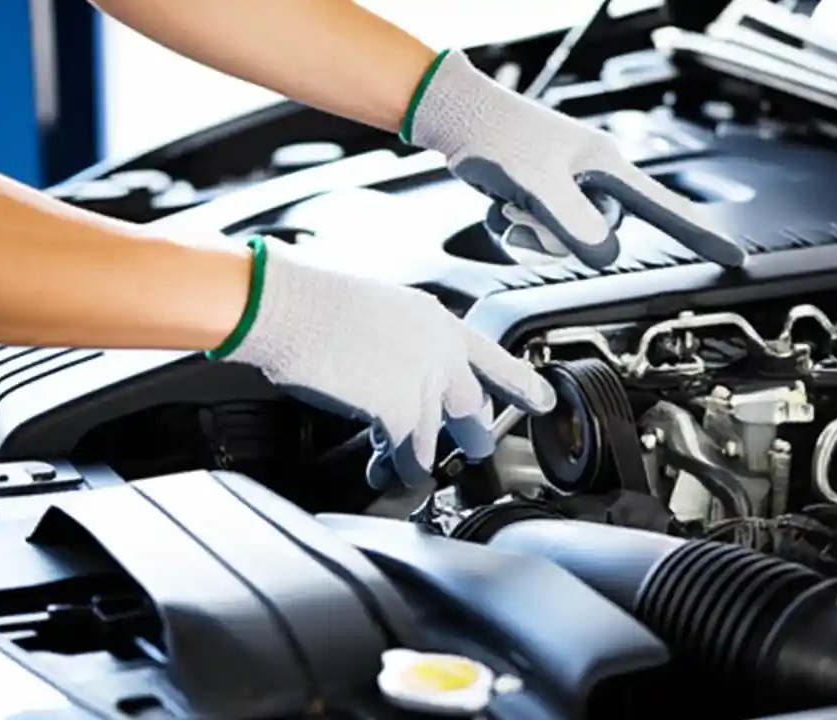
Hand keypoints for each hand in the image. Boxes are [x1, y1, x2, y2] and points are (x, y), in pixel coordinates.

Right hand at [213, 237, 555, 488]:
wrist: (293, 308)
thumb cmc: (317, 301)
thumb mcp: (377, 310)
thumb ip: (400, 343)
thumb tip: (394, 366)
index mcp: (436, 321)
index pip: (492, 357)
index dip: (520, 382)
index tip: (542, 399)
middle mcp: (440, 353)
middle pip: (474, 406)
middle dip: (474, 433)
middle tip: (476, 448)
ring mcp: (424, 385)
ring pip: (439, 439)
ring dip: (424, 460)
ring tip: (411, 471)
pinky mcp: (400, 414)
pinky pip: (408, 456)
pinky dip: (397, 470)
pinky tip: (387, 474)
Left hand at [404, 50, 746, 268]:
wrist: (454, 117)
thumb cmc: (496, 135)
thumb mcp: (536, 182)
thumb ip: (573, 222)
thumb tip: (605, 256)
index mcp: (605, 166)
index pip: (664, 208)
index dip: (699, 234)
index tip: (732, 256)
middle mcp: (591, 179)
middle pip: (600, 237)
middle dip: (559, 235)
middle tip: (526, 211)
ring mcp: (566, 189)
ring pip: (566, 241)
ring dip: (530, 232)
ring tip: (508, 203)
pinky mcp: (540, 198)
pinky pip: (540, 236)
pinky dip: (514, 227)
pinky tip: (498, 204)